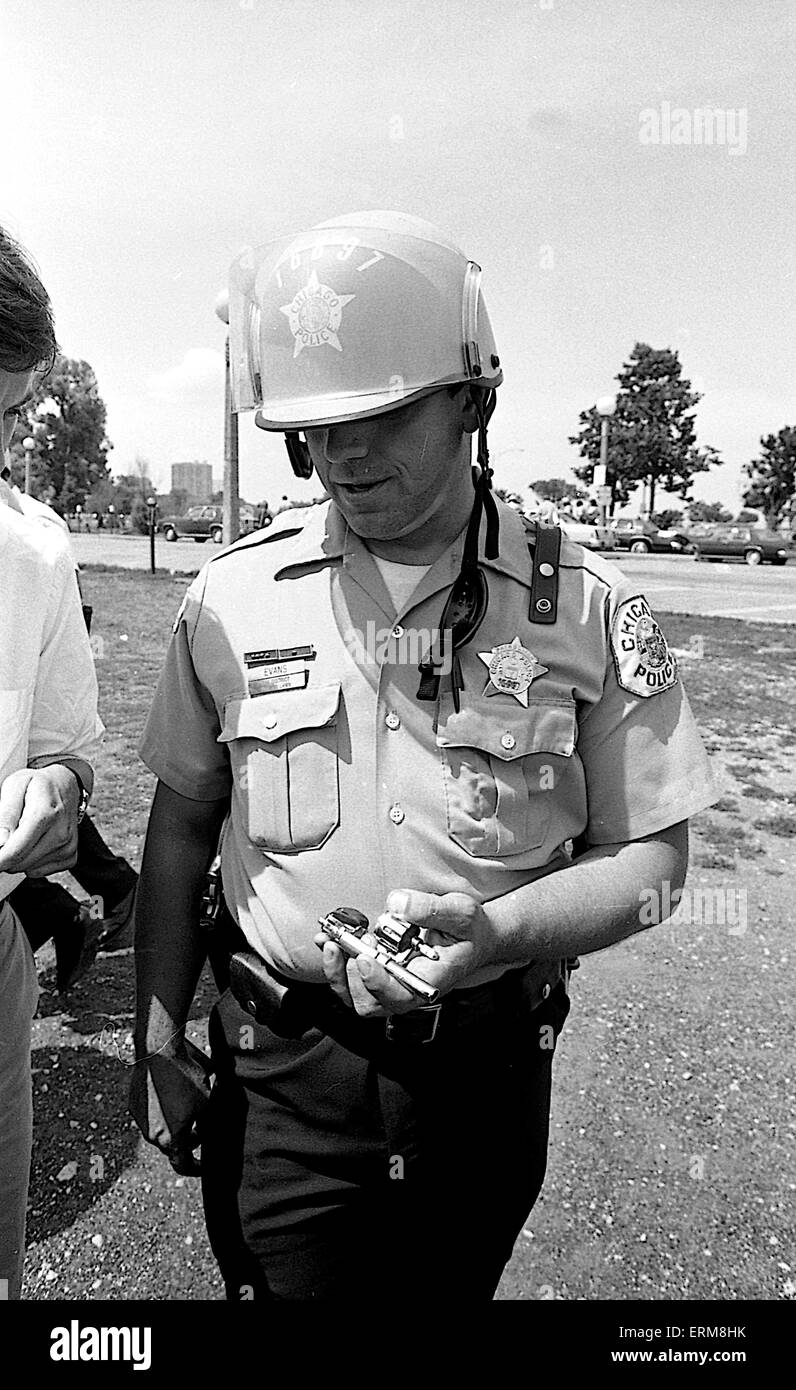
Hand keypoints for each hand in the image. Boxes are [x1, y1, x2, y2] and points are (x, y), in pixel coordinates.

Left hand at [0, 765, 80, 875]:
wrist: (66, 785)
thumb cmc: (37, 785)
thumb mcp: (15, 786)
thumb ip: (6, 814)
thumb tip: (0, 841)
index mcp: (45, 814)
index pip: (16, 851)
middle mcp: (61, 833)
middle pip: (20, 863)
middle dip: (5, 856)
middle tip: (5, 837)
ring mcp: (67, 846)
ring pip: (28, 869)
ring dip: (18, 858)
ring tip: (21, 834)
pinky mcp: (70, 856)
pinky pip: (39, 871)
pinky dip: (31, 862)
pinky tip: (34, 842)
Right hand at [128, 1037, 213, 1176]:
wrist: (158, 1054)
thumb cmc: (186, 1078)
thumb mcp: (206, 1102)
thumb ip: (205, 1123)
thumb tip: (204, 1130)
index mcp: (171, 1140)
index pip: (183, 1166)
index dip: (196, 1169)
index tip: (205, 1167)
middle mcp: (152, 1136)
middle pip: (172, 1147)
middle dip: (187, 1141)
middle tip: (200, 1130)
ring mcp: (141, 1121)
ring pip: (160, 1131)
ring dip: (173, 1126)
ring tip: (186, 1108)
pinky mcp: (134, 1106)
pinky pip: (150, 1116)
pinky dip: (161, 1112)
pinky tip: (171, 1096)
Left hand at [313, 889, 498, 1018]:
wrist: (473, 937)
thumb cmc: (469, 930)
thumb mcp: (460, 913)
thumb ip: (430, 909)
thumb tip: (397, 904)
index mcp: (429, 982)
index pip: (399, 997)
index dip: (378, 983)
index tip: (366, 959)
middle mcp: (406, 989)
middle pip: (368, 1002)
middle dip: (351, 975)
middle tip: (350, 943)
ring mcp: (390, 984)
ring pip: (354, 993)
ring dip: (337, 969)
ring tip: (332, 940)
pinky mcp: (378, 972)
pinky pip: (350, 977)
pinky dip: (335, 960)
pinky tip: (327, 938)